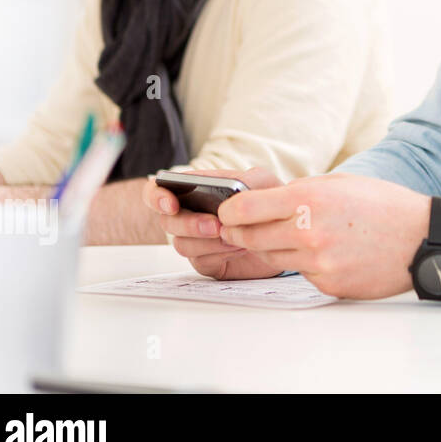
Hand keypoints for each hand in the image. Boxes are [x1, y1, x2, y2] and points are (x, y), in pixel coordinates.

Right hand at [144, 167, 281, 279]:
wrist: (284, 231)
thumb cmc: (267, 201)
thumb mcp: (262, 182)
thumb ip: (246, 179)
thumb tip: (229, 191)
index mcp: (191, 190)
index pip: (156, 192)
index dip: (157, 198)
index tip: (171, 205)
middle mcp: (187, 215)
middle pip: (167, 222)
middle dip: (189, 224)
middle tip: (215, 225)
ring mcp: (195, 240)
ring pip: (182, 245)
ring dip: (209, 242)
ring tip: (236, 236)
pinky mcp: (206, 261)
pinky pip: (200, 262)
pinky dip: (220, 254)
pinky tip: (239, 247)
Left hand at [216, 174, 434, 299]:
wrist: (422, 237)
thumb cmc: (385, 205)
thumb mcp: (340, 183)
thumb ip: (300, 192)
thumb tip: (265, 201)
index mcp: (308, 198)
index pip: (244, 209)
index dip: (230, 212)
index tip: (229, 213)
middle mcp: (308, 230)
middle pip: (250, 238)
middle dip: (244, 233)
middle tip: (245, 228)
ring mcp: (318, 261)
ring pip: (273, 258)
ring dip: (276, 248)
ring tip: (295, 236)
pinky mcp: (328, 283)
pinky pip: (302, 274)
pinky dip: (307, 264)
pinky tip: (329, 252)